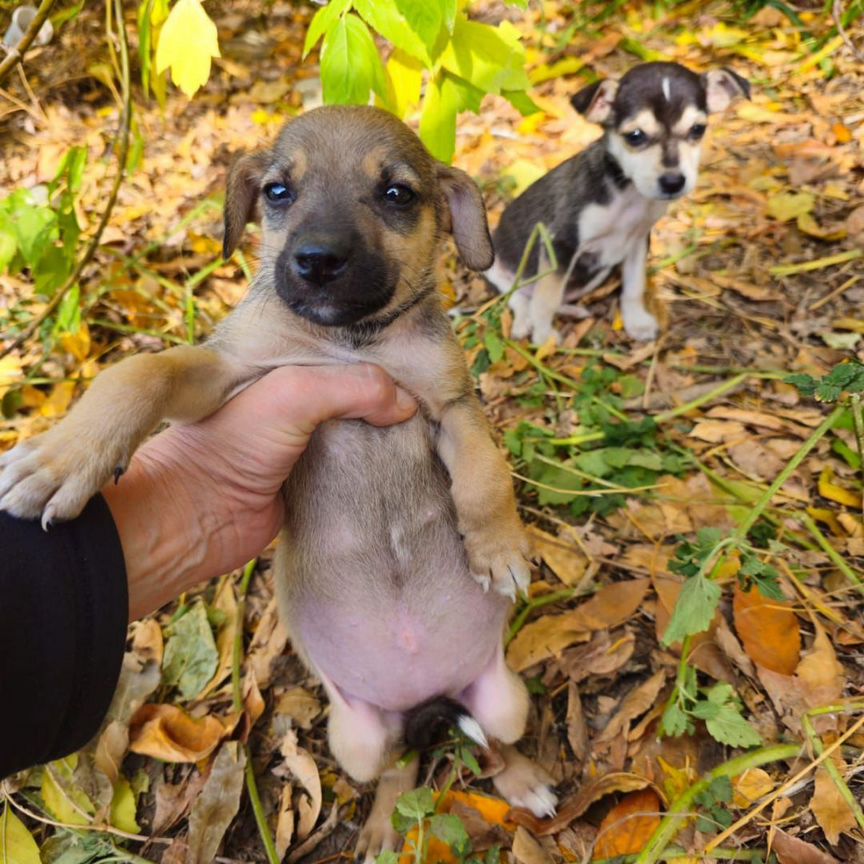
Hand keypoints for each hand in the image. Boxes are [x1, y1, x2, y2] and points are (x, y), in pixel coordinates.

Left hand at [102, 364, 416, 619]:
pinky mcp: (315, 482)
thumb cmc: (228, 443)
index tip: (425, 365)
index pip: (348, 350)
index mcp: (286, 364)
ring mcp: (307, 442)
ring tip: (431, 435)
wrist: (195, 519)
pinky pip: (358, 471)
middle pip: (360, 391)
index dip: (384, 356)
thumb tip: (407, 406)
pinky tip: (410, 466)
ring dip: (389, 436)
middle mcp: (299, 399)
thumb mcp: (291, 394)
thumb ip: (351, 387)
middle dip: (392, 397)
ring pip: (363, 432)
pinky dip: (379, 469)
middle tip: (436, 403)